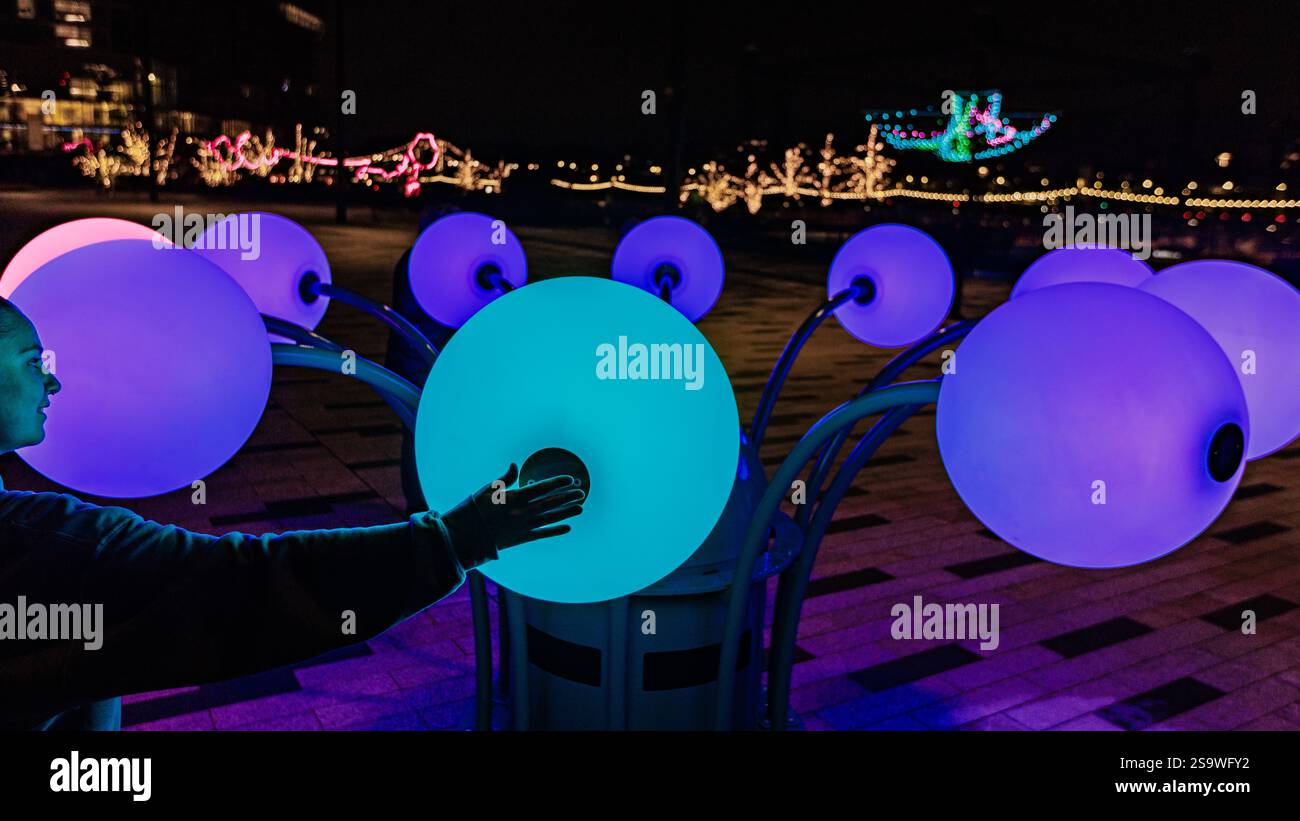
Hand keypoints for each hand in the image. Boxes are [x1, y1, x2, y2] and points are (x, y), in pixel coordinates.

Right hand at [470, 462, 584, 549]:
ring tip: (580, 508)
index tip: (570, 479)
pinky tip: (568, 527)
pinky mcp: (522, 538)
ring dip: (567, 513)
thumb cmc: (475, 509)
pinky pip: (543, 534)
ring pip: (550, 518)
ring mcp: (523, 526)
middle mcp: (522, 512)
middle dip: (567, 497)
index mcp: (514, 498)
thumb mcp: (488, 490)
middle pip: (550, 503)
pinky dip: (556, 531)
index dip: (557, 483)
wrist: (466, 535)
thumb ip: (505, 478)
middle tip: (582, 492)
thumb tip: (514, 464)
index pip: (541, 488)